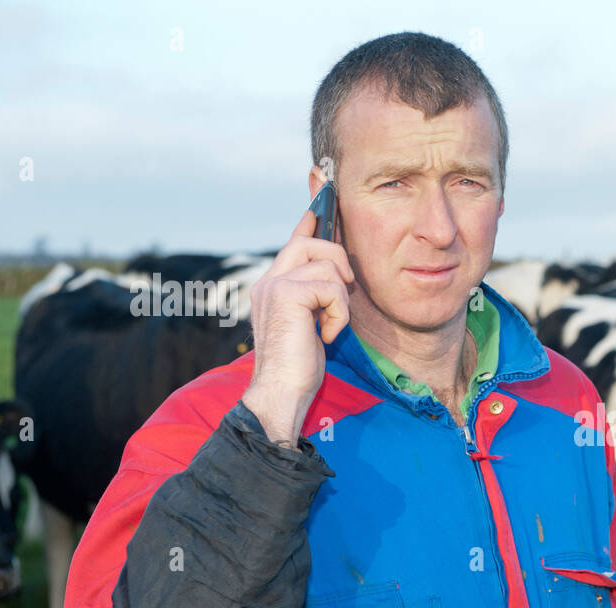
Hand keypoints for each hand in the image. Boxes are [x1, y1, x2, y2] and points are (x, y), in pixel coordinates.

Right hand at [242, 209, 355, 446]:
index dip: (307, 223)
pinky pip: (331, 288)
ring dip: (341, 299)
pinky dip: (338, 313)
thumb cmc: (298, 369)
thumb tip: (337, 278)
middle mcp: (268, 281)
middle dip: (337, 259)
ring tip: (330, 326)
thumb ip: (316, 299)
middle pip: (309, 242)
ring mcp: (274, 285)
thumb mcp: (311, 325)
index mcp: (272, 287)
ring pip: (327, 266)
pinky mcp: (286, 294)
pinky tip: (326, 335)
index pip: (292, 244)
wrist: (280, 393)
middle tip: (346, 290)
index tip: (318, 206)